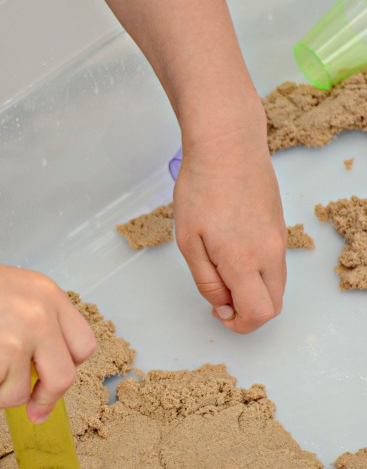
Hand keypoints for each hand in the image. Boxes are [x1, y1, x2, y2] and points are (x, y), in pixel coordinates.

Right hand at [0, 245, 96, 421]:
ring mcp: (19, 347)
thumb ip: (39, 324)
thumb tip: (42, 371)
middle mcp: (41, 321)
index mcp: (50, 298)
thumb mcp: (17, 292)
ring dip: (2, 391)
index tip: (54, 376)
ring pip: (24, 393)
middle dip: (49, 398)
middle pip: (65, 378)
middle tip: (36, 408)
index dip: (69, 364)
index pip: (83, 344)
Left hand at [173, 119, 286, 333]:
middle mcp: (270, 253)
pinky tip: (234, 253)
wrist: (227, 145)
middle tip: (221, 299)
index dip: (239, 324)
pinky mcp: (280, 226)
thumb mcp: (188, 241)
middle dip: (248, 312)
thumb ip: (206, 280)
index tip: (219, 312)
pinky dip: (259, 272)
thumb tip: (222, 303)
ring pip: (277, 285)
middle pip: (273, 305)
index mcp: (244, 261)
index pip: (258, 314)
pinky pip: (276, 263)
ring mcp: (279, 239)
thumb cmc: (202, 187)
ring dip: (254, 291)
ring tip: (223, 271)